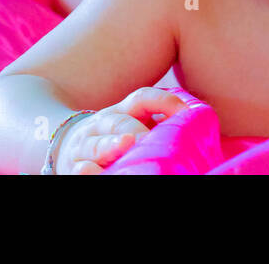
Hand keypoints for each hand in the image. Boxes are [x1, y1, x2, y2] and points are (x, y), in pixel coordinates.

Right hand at [53, 87, 187, 173]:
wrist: (68, 144)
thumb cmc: (116, 138)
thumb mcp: (135, 123)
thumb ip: (159, 123)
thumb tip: (201, 123)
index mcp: (123, 111)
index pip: (143, 98)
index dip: (165, 101)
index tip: (187, 113)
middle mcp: (103, 124)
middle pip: (118, 121)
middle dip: (134, 128)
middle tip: (148, 137)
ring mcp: (85, 145)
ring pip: (94, 143)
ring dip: (110, 145)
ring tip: (126, 145)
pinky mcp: (74, 166)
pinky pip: (79, 168)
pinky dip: (85, 170)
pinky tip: (92, 170)